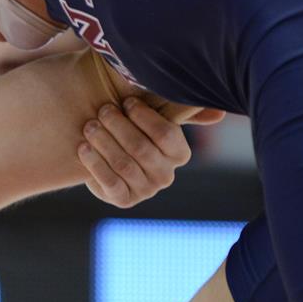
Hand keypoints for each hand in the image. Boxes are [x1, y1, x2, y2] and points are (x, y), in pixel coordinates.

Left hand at [77, 96, 219, 206]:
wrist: (106, 154)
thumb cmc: (133, 126)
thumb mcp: (153, 114)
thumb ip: (180, 109)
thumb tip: (220, 112)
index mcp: (179, 154)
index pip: (166, 135)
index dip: (145, 118)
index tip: (126, 102)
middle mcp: (165, 175)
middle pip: (141, 149)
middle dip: (119, 126)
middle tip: (103, 110)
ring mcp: (145, 190)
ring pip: (123, 164)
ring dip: (104, 142)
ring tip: (90, 125)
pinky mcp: (123, 200)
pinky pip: (109, 182)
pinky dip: (94, 162)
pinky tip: (83, 147)